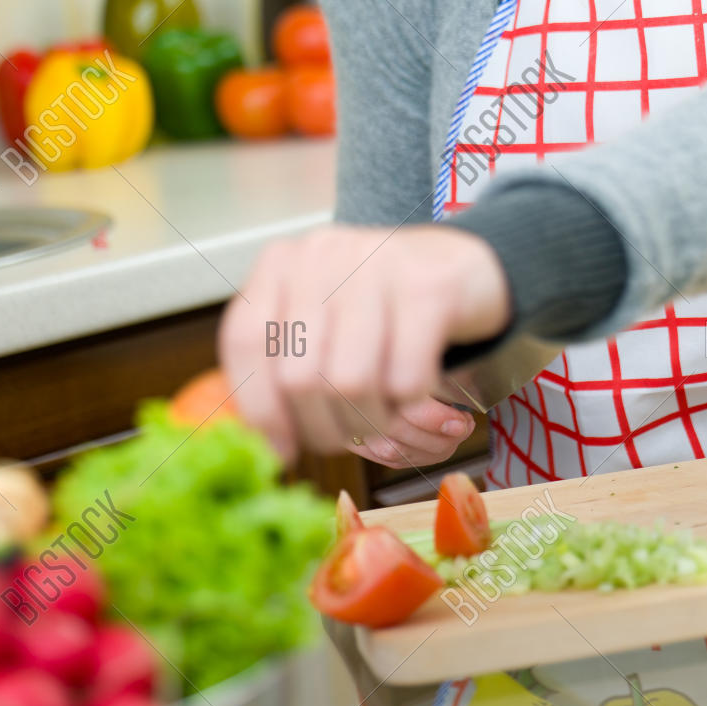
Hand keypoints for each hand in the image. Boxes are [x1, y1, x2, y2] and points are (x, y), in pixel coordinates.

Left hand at [218, 222, 510, 465]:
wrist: (462, 269)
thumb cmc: (381, 310)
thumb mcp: (322, 323)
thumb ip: (284, 368)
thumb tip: (270, 449)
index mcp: (283, 261)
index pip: (244, 341)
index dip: (259, 408)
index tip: (283, 451)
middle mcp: (324, 254)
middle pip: (299, 375)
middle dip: (324, 429)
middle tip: (348, 439)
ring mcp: (378, 264)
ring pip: (351, 384)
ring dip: (369, 424)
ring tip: (383, 420)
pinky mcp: (429, 289)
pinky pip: (406, 380)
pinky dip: (411, 408)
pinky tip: (417, 397)